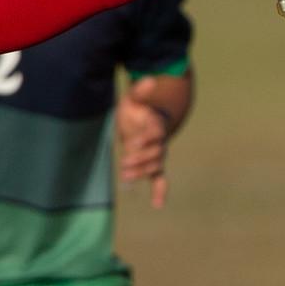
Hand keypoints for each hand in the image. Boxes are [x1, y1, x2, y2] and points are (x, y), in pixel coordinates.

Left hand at [117, 77, 175, 209]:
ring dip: (142, 172)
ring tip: (125, 176)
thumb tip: (150, 80)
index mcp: (156, 124)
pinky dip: (160, 191)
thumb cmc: (136, 109)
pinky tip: (157, 205)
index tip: (129, 144)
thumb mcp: (133, 98)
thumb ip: (140, 91)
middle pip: (155, 153)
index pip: (154, 134)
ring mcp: (157, 154)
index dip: (143, 140)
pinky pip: (160, 179)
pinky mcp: (153, 165)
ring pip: (155, 166)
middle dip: (140, 159)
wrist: (142, 121)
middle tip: (123, 162)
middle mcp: (160, 141)